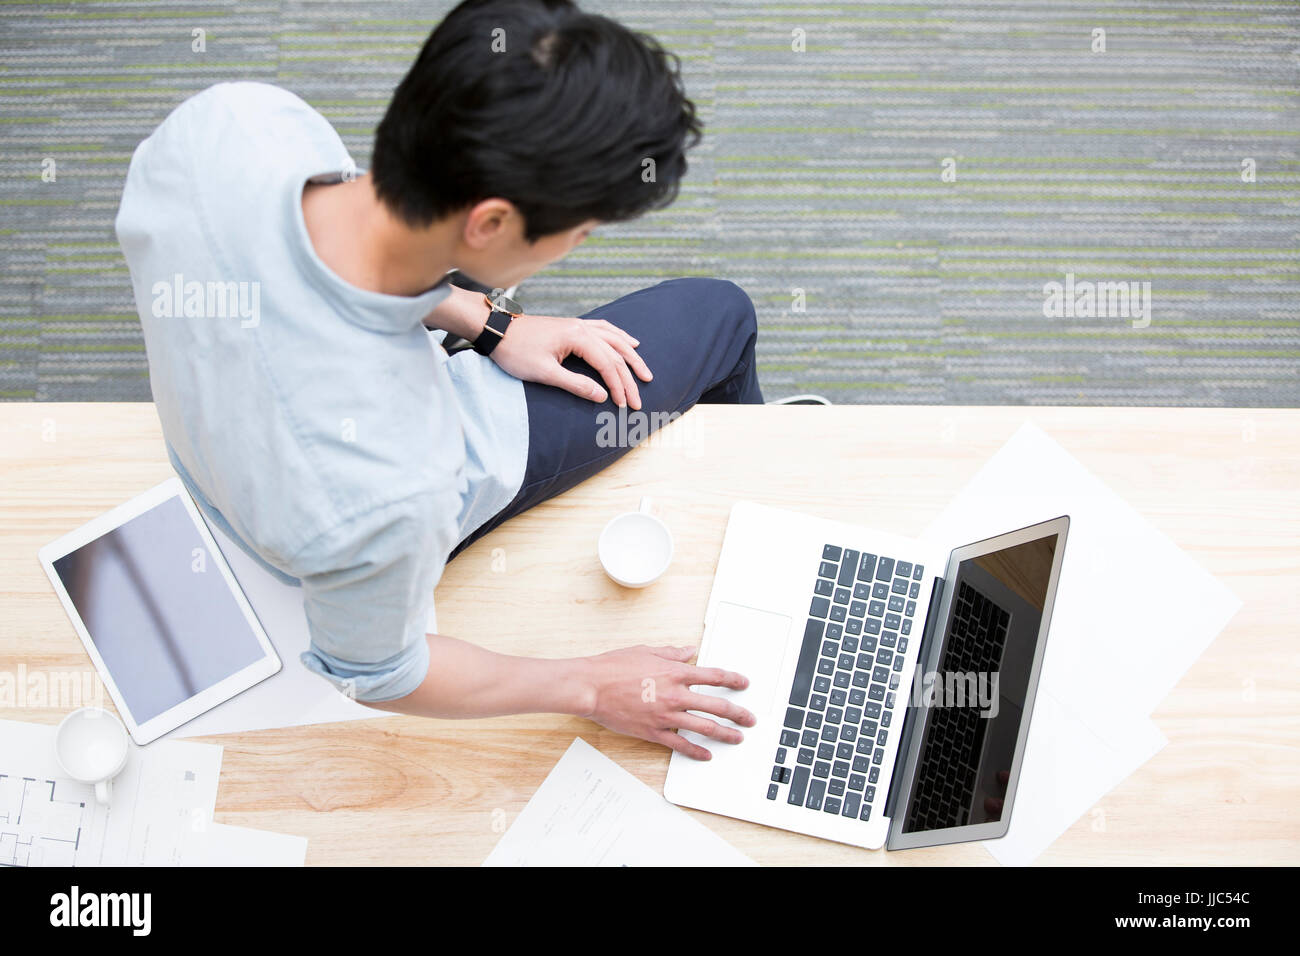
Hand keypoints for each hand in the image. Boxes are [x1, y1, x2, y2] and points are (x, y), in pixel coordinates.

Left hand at [489, 313, 652, 407]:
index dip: (618, 387)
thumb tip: (602, 396)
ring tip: (645, 372)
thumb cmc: (516, 351)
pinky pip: (605, 329)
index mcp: (578, 338)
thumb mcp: (545, 373)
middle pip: (616, 353)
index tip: (623, 405)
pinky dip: (620, 337)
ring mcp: (578, 325)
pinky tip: (629, 342)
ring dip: (631, 357)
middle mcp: (582, 328)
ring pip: (614, 340)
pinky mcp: (572, 326)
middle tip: (638, 400)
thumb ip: (576, 385)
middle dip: (629, 378)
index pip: (608, 365)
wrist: (496, 329)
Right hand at [576, 644, 755, 759]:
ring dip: (724, 734)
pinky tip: (706, 755)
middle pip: (717, 705)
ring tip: (737, 738)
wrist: (591, 686)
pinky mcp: (653, 731)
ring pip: (704, 727)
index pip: (714, 676)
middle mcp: (675, 694)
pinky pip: (680, 744)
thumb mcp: (646, 651)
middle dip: (738, 713)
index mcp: (675, 672)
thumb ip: (671, 653)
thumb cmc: (613, 666)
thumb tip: (689, 650)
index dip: (733, 680)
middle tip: (750, 719)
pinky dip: (695, 751)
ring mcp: (666, 715)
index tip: (744, 684)